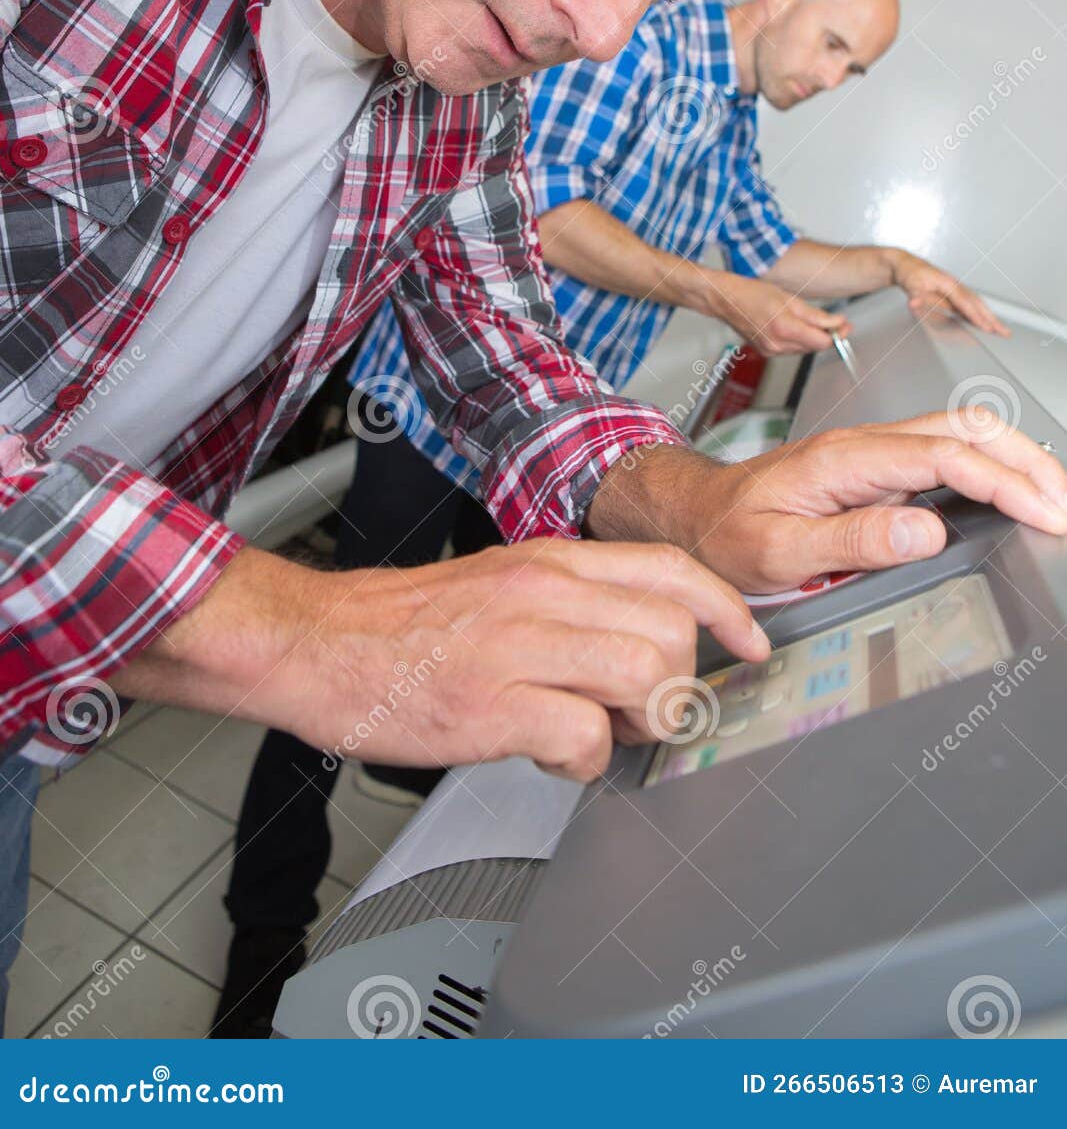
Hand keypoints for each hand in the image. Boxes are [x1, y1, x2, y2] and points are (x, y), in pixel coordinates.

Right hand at [111, 537, 768, 782]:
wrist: (313, 640)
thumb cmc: (399, 624)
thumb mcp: (498, 585)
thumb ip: (569, 605)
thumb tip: (637, 647)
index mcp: (549, 561)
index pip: (670, 569)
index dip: (725, 609)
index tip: (750, 644)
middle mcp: (543, 591)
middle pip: (673, 632)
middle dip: (673, 686)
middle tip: (631, 712)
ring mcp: (518, 644)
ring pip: (647, 676)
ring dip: (637, 724)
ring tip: (591, 733)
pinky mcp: (490, 703)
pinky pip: (587, 738)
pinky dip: (584, 762)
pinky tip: (547, 754)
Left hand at [595, 413, 1066, 596]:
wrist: (694, 515)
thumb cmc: (727, 534)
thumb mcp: (778, 552)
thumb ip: (852, 539)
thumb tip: (924, 531)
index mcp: (844, 459)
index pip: (943, 457)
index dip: (1003, 483)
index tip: (1045, 514)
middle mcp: (863, 445)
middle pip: (965, 428)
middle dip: (1027, 460)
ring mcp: (872, 453)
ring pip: (960, 433)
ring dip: (1015, 458)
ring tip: (1056, 497)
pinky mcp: (876, 467)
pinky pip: (945, 453)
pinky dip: (991, 465)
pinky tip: (1012, 490)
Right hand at [704, 270, 849, 354]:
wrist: (726, 300)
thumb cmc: (752, 293)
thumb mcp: (789, 298)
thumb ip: (816, 315)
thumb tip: (836, 323)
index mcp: (785, 329)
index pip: (822, 342)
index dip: (836, 334)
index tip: (843, 325)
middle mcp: (778, 345)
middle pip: (814, 347)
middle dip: (824, 334)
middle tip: (833, 320)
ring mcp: (771, 351)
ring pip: (803, 348)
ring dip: (810, 336)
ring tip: (807, 319)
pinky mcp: (766, 352)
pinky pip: (790, 348)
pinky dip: (796, 339)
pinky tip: (791, 325)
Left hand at [891, 252, 1008, 336]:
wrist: (909, 265)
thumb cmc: (911, 274)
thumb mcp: (910, 285)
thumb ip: (915, 295)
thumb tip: (914, 302)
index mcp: (947, 283)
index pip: (965, 302)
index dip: (975, 315)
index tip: (985, 326)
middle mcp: (956, 285)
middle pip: (977, 303)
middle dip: (991, 318)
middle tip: (1003, 332)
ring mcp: (957, 289)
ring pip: (978, 304)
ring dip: (991, 317)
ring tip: (1002, 330)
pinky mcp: (956, 294)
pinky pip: (973, 305)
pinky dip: (982, 314)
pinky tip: (987, 323)